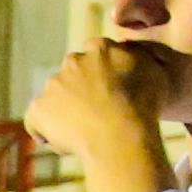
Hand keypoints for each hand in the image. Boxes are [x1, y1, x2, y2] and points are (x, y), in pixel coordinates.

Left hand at [26, 41, 179, 191]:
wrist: (121, 135)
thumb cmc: (145, 106)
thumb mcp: (156, 71)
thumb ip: (139, 58)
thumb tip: (133, 54)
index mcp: (100, 48)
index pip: (96, 55)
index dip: (102, 74)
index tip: (111, 92)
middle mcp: (72, 61)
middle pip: (73, 74)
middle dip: (81, 90)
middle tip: (97, 113)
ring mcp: (52, 85)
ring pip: (56, 98)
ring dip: (64, 110)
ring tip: (84, 133)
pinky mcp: (38, 109)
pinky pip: (36, 121)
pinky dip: (43, 131)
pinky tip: (63, 143)